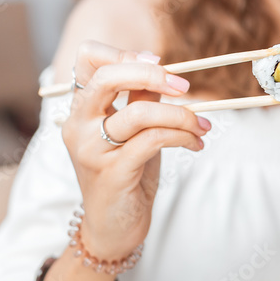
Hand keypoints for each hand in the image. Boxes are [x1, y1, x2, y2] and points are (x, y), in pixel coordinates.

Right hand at [60, 40, 209, 261]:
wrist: (114, 227)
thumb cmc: (127, 172)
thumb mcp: (135, 130)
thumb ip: (141, 99)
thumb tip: (164, 69)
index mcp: (81, 109)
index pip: (88, 59)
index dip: (125, 53)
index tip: (159, 61)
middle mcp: (78, 126)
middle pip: (106, 78)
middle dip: (152, 73)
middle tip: (185, 86)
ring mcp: (91, 151)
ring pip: (139, 113)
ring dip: (180, 115)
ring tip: (201, 126)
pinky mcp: (112, 174)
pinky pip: (153, 140)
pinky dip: (182, 136)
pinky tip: (196, 144)